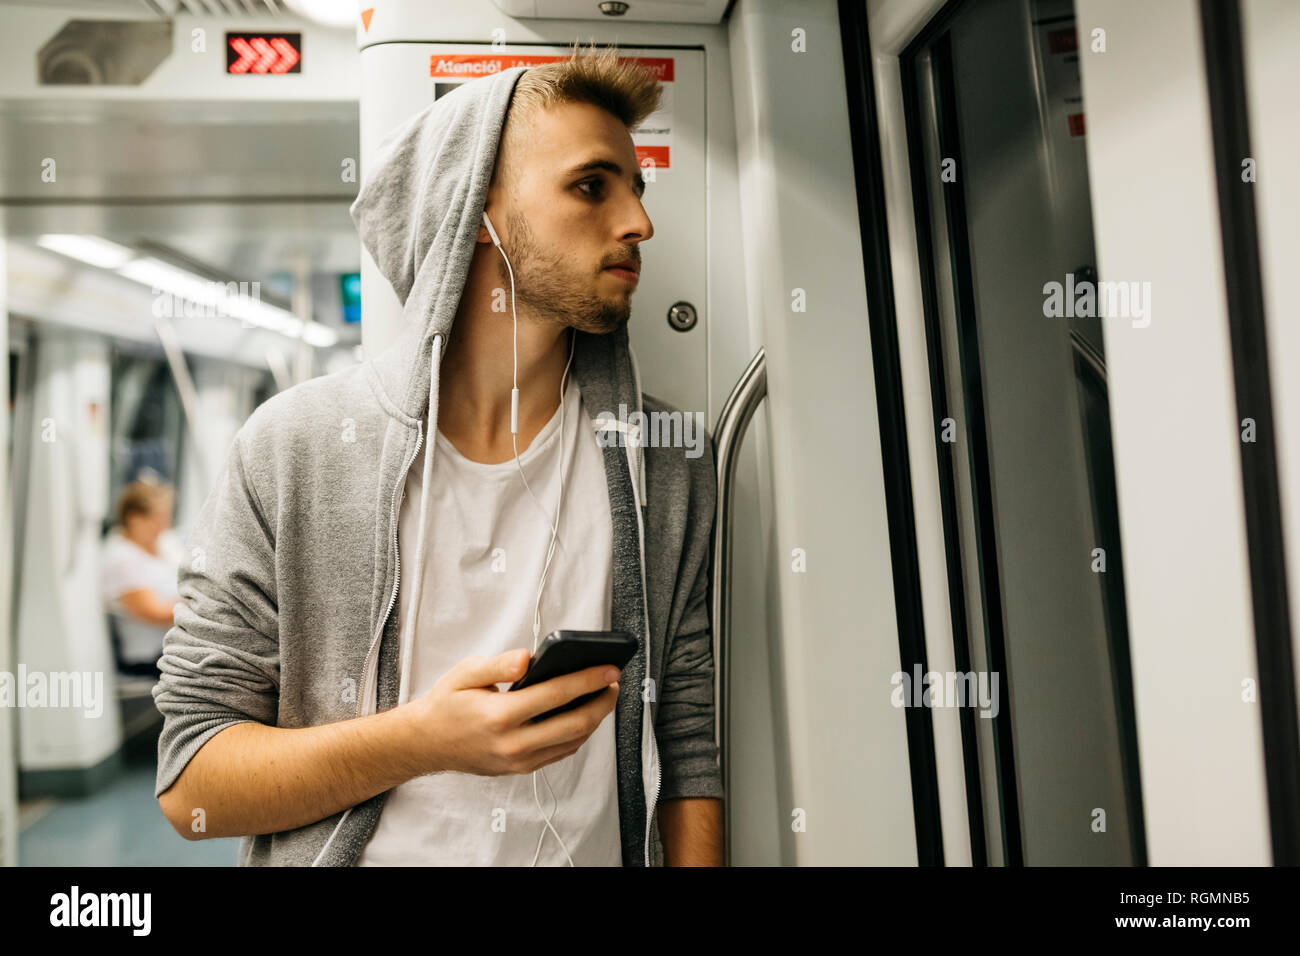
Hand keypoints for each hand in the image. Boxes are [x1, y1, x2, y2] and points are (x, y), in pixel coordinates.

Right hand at [401, 649, 619, 776]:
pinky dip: (579, 733)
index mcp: (499, 715)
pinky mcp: (522, 769)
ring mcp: (519, 761)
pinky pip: (561, 752)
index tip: (610, 667)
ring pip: (573, 741)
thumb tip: (528, 657)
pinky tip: (583, 712)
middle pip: (575, 724)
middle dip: (602, 701)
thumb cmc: (448, 703)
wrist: (427, 744)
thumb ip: (498, 663)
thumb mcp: (466, 673)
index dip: (589, 679)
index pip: (556, 695)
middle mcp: (513, 744)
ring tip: (603, 694)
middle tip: (614, 681)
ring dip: (595, 718)